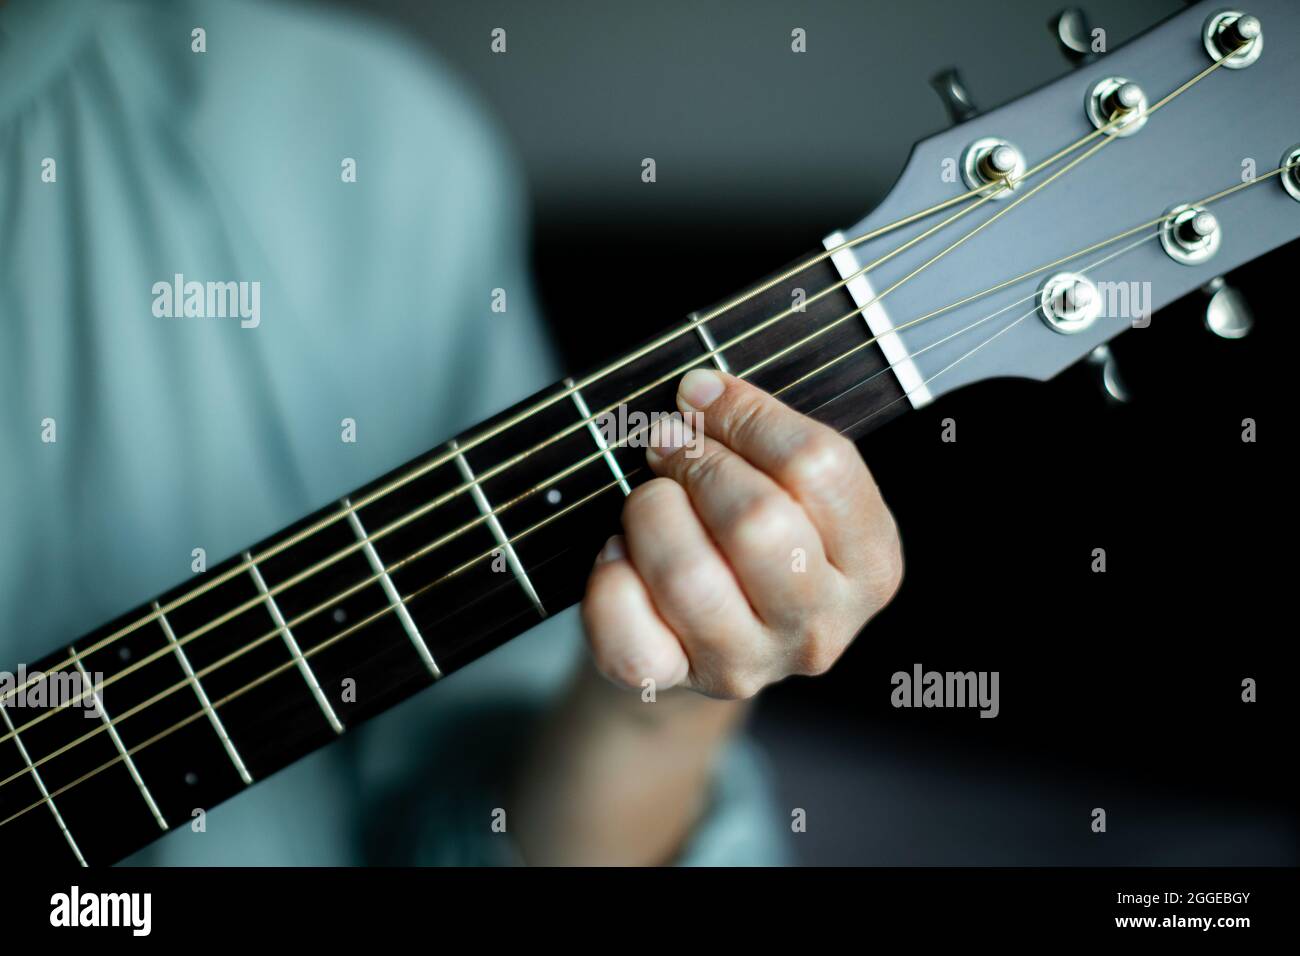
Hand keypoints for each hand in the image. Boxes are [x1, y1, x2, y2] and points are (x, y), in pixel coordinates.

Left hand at [581, 368, 902, 699]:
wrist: (698, 637)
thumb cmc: (745, 540)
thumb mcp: (786, 487)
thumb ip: (763, 437)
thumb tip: (701, 394)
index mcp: (871, 564)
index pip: (819, 466)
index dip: (749, 416)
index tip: (702, 396)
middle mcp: (820, 624)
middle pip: (757, 522)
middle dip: (697, 464)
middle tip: (667, 444)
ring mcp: (750, 662)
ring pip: (687, 577)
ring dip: (651, 513)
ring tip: (648, 500)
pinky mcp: (679, 684)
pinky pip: (627, 634)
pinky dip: (609, 578)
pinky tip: (618, 553)